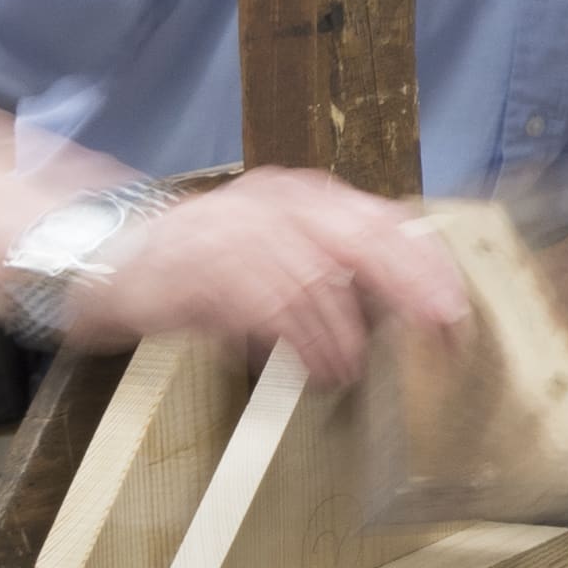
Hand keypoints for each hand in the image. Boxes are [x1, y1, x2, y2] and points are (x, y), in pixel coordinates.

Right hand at [68, 167, 469, 380]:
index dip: (426, 266)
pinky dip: (300, 345)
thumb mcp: (276, 252)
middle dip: (411, 290)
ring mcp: (242, 231)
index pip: (385, 222)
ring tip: (347, 371)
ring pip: (319, 282)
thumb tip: (398, 307)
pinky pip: (271, 309)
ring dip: (343, 337)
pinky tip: (312, 370)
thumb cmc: (202, 264)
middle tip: (440, 333)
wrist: (112, 259)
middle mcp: (279, 203)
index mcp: (304, 196)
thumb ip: (332, 266)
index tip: (455, 309)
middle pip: (367, 241)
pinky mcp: (206, 268)